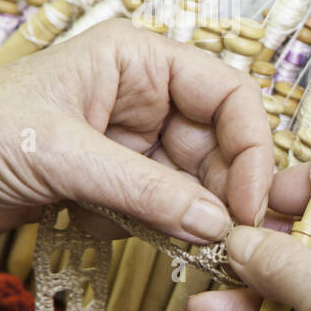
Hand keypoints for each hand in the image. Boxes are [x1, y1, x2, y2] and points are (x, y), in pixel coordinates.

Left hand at [0, 20, 273, 240]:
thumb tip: (216, 224)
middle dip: (226, 193)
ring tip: (188, 249)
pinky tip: (131, 237)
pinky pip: (166, 209)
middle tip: (231, 241)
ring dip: (195, 219)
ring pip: (198, 183)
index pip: (229, 95)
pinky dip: (161, 231)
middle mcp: (145, 97)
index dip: (252, 148)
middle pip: (223, 145)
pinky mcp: (117, 184)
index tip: (251, 204)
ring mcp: (133, 143)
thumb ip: (144, 189)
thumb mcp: (59, 155)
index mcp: (139, 61)